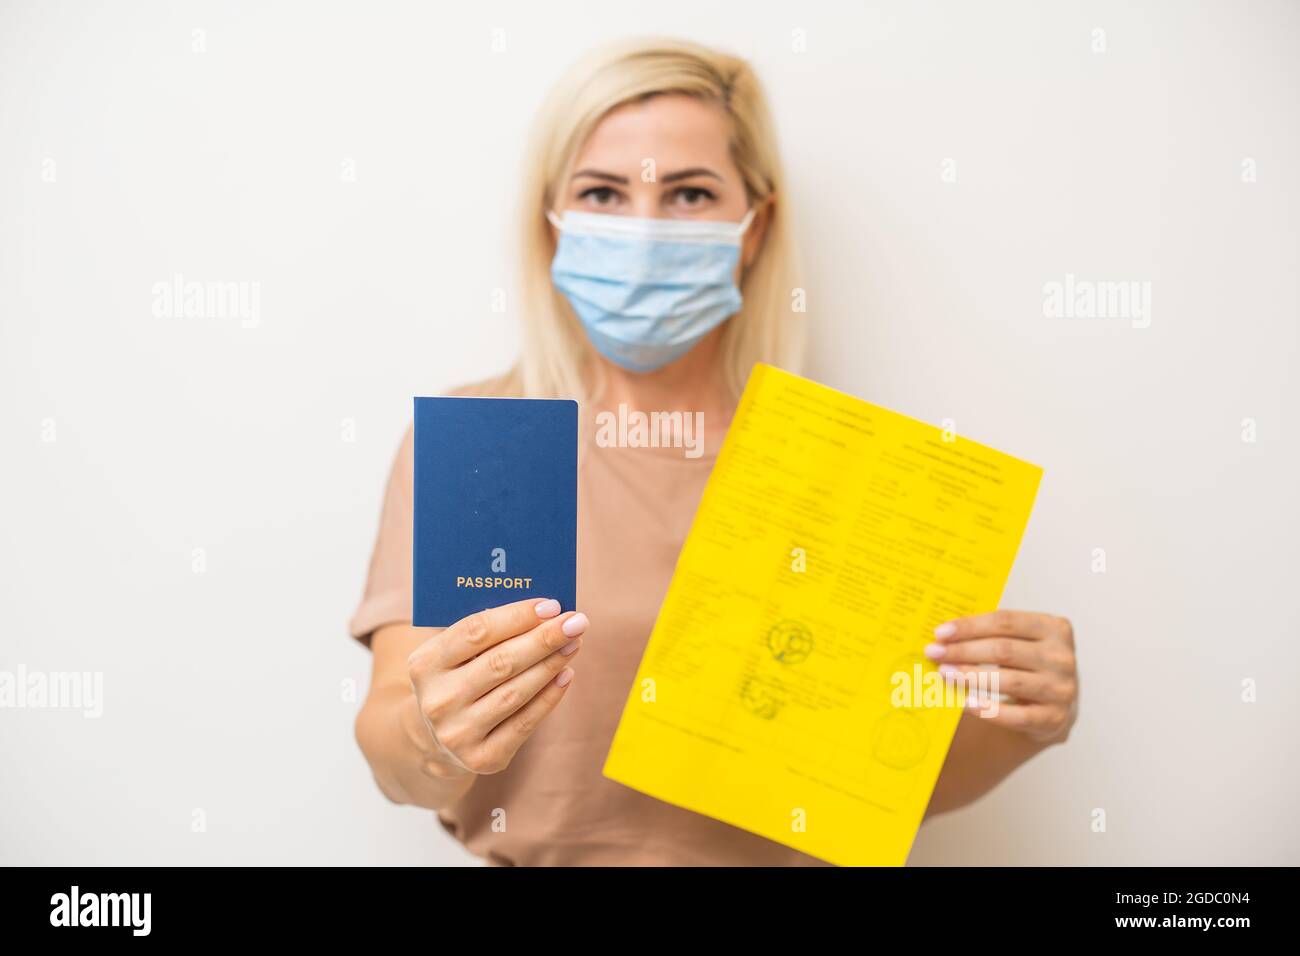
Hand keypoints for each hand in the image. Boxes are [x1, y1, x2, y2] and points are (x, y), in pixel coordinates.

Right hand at [406, 598, 586, 777]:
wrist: (436, 738)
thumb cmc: (457, 678)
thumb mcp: (454, 654)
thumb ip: (487, 632)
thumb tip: (543, 611)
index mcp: (424, 664)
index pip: (476, 632)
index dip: (517, 616)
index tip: (551, 605)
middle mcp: (438, 700)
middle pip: (501, 662)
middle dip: (544, 639)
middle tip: (575, 622)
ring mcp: (458, 732)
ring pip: (516, 692)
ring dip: (551, 664)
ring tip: (574, 644)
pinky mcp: (482, 758)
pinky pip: (525, 723)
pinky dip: (549, 696)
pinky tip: (566, 675)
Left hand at [925, 610, 1077, 743]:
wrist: (1054, 704)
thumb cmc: (1027, 664)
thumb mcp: (1020, 641)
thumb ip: (990, 634)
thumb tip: (944, 636)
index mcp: (1055, 628)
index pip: (1005, 622)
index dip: (970, 626)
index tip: (940, 632)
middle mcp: (1062, 658)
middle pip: (1004, 650)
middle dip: (963, 651)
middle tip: (934, 653)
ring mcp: (1062, 689)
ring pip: (1009, 681)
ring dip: (970, 677)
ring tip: (944, 673)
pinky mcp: (1054, 718)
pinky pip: (1015, 715)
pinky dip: (987, 709)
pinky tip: (965, 703)